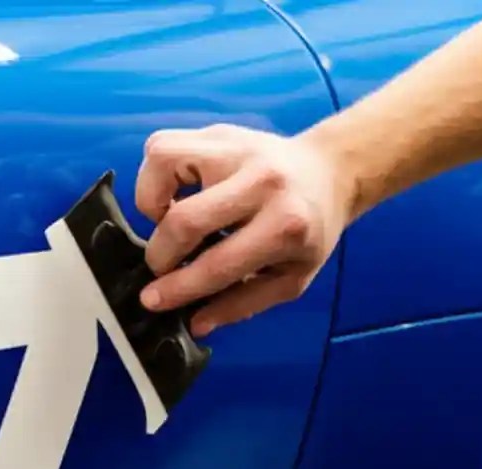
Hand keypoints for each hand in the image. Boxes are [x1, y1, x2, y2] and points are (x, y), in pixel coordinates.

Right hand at [134, 123, 355, 335]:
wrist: (330, 172)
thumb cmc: (308, 231)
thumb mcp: (290, 278)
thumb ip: (242, 303)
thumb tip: (195, 323)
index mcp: (285, 226)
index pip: (217, 264)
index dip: (178, 288)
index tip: (153, 300)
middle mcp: (261, 182)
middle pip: (185, 219)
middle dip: (161, 253)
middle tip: (163, 266)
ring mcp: (237, 149)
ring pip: (163, 163)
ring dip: (151, 202)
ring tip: (166, 222)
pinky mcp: (217, 132)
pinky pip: (162, 146)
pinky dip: (155, 176)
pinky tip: (172, 196)